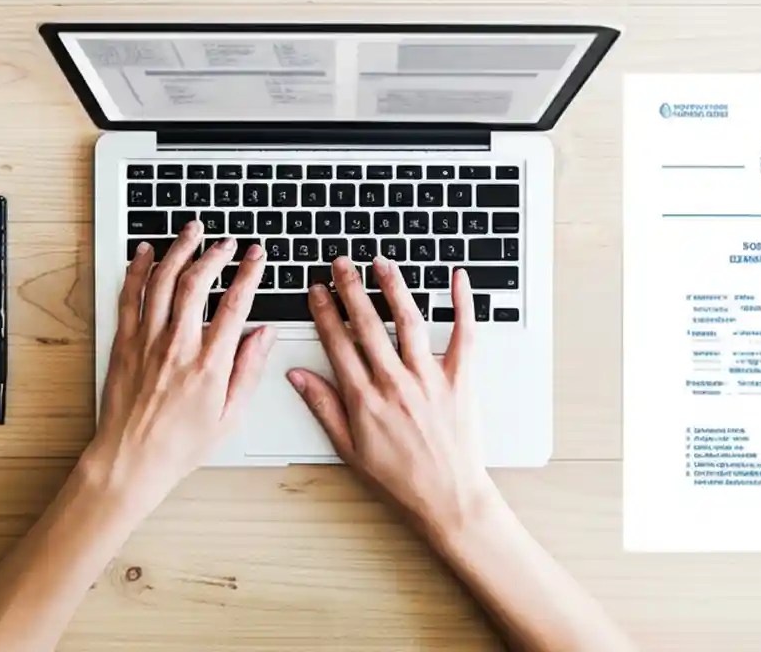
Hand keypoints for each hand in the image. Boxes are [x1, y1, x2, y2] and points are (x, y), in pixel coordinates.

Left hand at [85, 220, 276, 518]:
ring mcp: (146, 341)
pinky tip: (145, 252)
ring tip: (191, 231)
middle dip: (214, 254)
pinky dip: (137, 269)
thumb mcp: (230, 415)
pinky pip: (129, 296)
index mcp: (209, 364)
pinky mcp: (124, 343)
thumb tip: (264, 336)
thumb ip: (249, 370)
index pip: (235, 305)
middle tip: (226, 242)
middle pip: (196, 283)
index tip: (255, 257)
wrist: (131, 459)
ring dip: (178, 250)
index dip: (248, 274)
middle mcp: (177, 346)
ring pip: (162, 281)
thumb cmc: (179, 445)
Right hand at [287, 256, 498, 542]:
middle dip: (351, 288)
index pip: (338, 343)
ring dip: (393, 287)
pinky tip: (457, 278)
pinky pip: (464, 334)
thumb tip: (297, 376)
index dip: (324, 312)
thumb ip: (323, 407)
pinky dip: (462, 304)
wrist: (448, 498)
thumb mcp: (348, 448)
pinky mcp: (461, 380)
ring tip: (381, 263)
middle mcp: (395, 383)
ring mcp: (429, 379)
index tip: (317, 290)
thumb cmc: (399, 479)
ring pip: (409, 320)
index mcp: (364, 399)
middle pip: (368, 324)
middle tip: (341, 264)